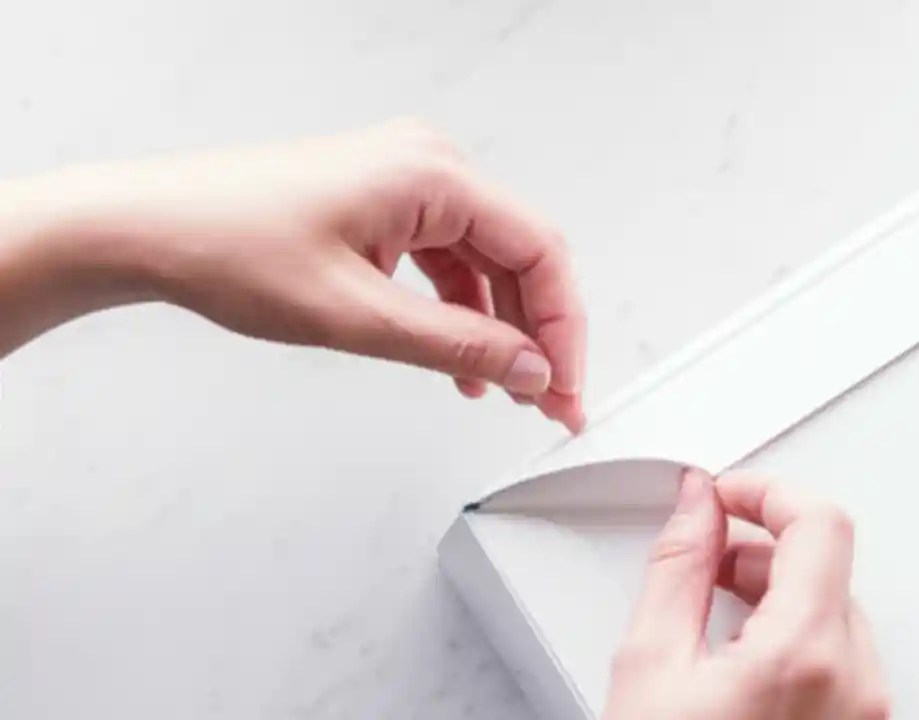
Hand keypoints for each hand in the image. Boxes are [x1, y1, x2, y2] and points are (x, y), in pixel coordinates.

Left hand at [0, 119, 584, 429]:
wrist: (148, 229)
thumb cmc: (228, 247)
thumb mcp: (356, 316)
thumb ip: (456, 346)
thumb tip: (529, 370)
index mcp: (432, 174)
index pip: (539, 251)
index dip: (562, 327)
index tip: (564, 386)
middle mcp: (428, 167)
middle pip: (520, 256)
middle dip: (539, 333)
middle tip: (549, 401)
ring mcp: (405, 184)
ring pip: (487, 263)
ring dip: (502, 328)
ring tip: (509, 391)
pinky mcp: (384, 206)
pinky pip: (448, 261)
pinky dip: (462, 312)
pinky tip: (463, 362)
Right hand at [605, 470, 888, 719]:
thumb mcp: (650, 664)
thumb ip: (677, 565)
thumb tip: (695, 506)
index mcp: (805, 654)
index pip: (819, 523)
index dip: (767, 492)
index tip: (728, 494)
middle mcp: (854, 684)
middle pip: (827, 566)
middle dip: (763, 545)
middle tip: (706, 552)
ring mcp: (865, 714)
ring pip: (834, 609)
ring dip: (777, 591)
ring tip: (713, 614)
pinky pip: (839, 655)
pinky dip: (792, 634)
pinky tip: (739, 656)